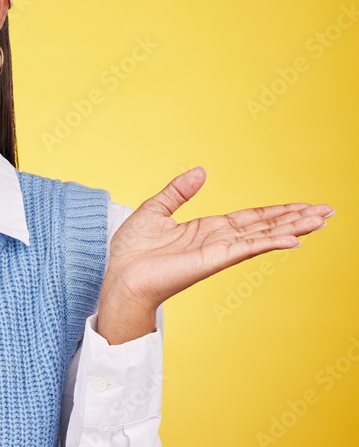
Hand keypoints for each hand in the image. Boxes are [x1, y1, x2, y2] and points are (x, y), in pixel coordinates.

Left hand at [97, 166, 333, 343]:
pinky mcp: (212, 260)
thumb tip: (201, 171)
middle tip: (327, 211)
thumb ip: (179, 191)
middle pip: (265, 226)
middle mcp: (218, 241)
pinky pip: (246, 249)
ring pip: (263, 236)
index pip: (251, 218)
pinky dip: (270, 243)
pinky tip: (293, 240)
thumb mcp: (155, 209)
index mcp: (207, 229)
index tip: (303, 206)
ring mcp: (218, 252)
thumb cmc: (132, 250)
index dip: (277, 211)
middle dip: (295, 218)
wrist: (120, 275)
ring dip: (292, 228)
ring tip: (321, 220)